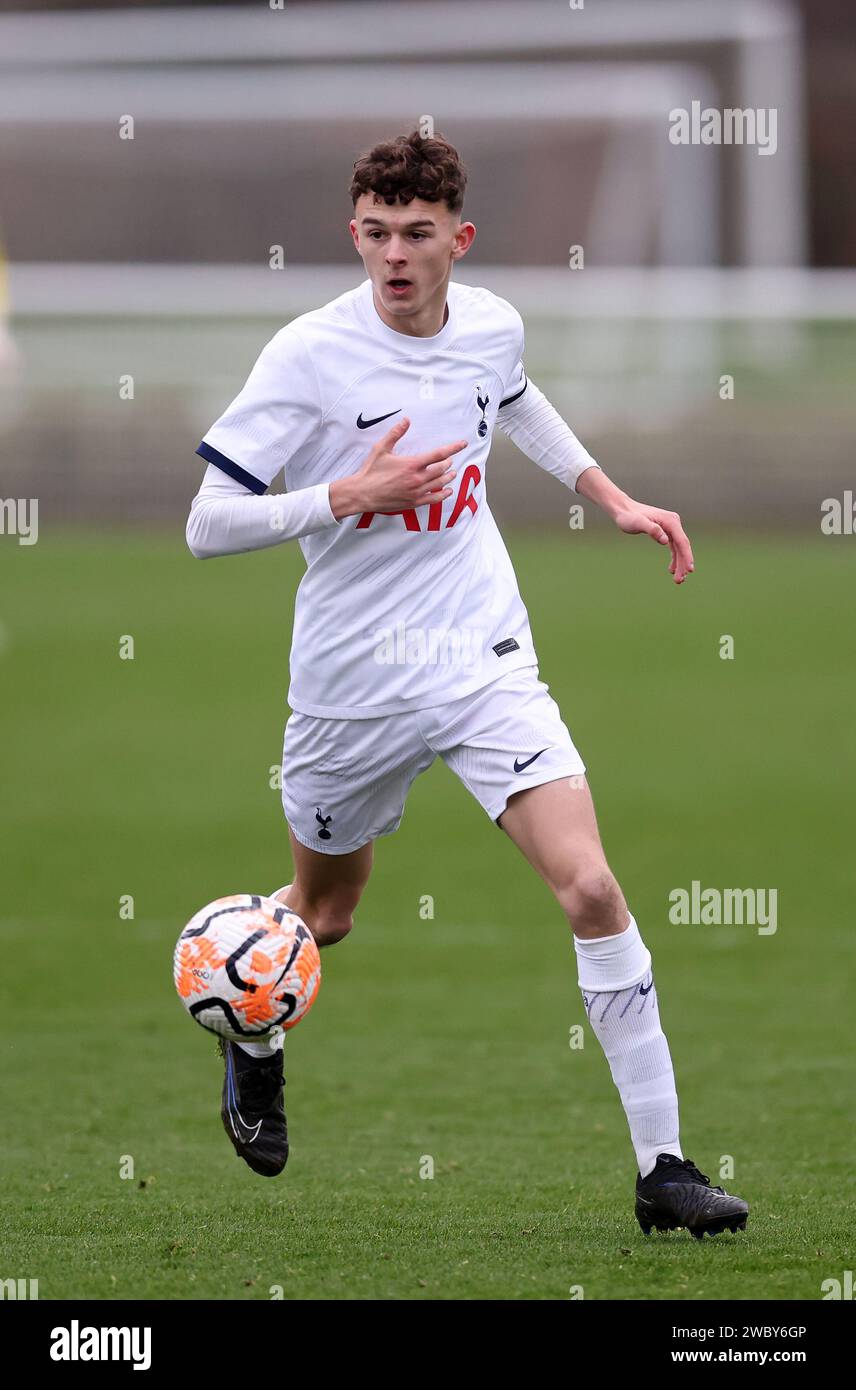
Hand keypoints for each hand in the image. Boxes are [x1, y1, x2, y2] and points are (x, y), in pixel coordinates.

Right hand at [330, 418, 466, 518]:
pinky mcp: (414, 502)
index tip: (462, 444)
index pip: (438, 454)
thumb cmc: (371, 471)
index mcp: (411, 464)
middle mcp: (417, 479)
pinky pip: (434, 499)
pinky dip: (443, 494)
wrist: (362, 494)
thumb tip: (406, 420)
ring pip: (440, 483)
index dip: (453, 448)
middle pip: (441, 469)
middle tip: (450, 460)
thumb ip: (395, 434)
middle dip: (448, 463)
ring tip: (452, 472)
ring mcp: (416, 492)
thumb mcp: (381, 449)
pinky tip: (447, 491)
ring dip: (448, 477)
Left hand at [612, 502, 694, 583]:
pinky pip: (673, 547)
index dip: (687, 556)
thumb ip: (652, 530)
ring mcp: (670, 528)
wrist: (623, 509)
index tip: (689, 570)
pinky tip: (671, 569)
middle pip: (682, 547)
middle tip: (679, 581)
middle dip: (683, 564)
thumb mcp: (637, 523)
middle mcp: (674, 523)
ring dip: (679, 564)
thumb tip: (666, 541)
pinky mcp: (666, 532)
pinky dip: (674, 558)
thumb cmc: (628, 516)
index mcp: (671, 521)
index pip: (682, 541)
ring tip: (678, 580)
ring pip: (679, 549)